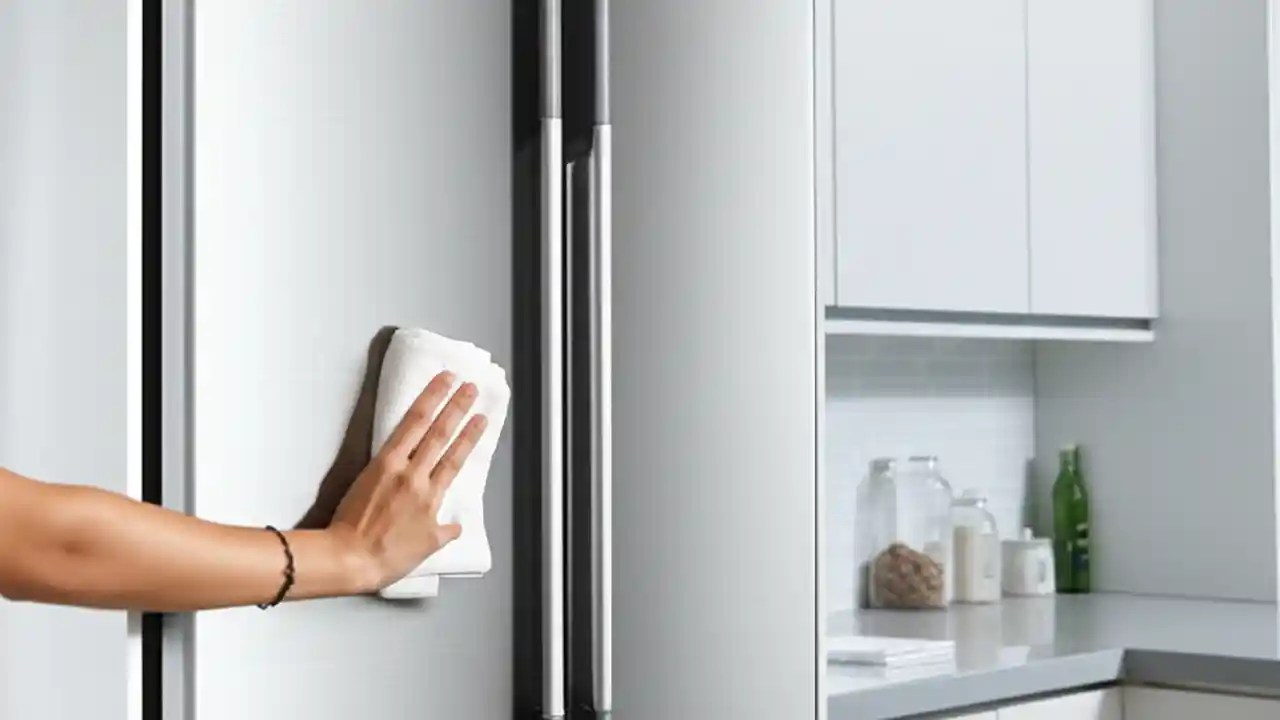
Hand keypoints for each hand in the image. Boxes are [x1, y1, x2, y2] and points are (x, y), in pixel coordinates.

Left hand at [326, 370, 488, 591]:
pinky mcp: (374, 465)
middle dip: (458, 408)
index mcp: (431, 497)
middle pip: (442, 435)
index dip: (470, 437)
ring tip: (448, 379)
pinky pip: (396, 433)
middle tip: (471, 388)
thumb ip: (443, 532)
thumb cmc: (385, 557)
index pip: (455, 459)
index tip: (481, 419)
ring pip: (420, 425)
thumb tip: (455, 526)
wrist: (350, 557)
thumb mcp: (425, 548)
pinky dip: (409, 415)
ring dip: (436, 399)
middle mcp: (417, 477)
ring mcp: (394, 468)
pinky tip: (417, 401)